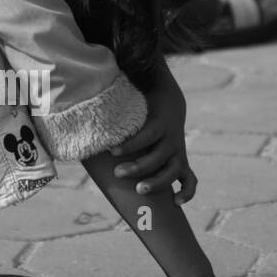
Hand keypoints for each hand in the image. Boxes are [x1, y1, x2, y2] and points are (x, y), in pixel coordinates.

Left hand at [110, 65, 196, 204]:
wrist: (169, 103)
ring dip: (158, 182)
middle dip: (139, 166)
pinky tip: (175, 204)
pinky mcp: (180, 163)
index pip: (148, 134)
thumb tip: (88, 73)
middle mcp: (171, 139)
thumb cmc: (141, 100)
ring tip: (139, 191)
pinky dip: (186, 192)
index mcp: (160, 122)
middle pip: (159, 156)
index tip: (111, 150)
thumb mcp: (130, 91)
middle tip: (119, 173)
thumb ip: (113, 86)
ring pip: (173, 171)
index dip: (132, 143)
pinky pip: (189, 180)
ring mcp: (177, 153)